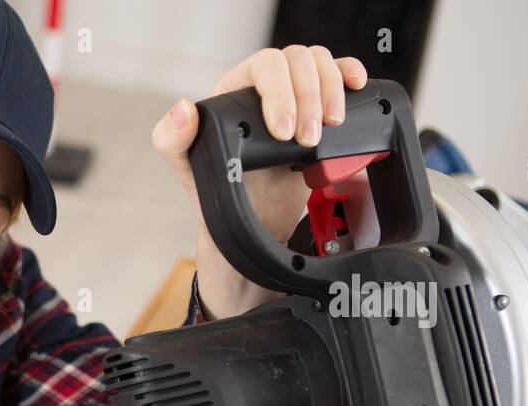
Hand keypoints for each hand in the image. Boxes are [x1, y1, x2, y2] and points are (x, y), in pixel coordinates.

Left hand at [152, 46, 366, 318]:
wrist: (252, 222)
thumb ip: (172, 141)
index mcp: (232, 92)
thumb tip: (183, 109)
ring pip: (321, 63)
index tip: (283, 132)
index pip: (264, 66)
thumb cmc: (219, 194)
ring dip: (331, 92)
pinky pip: (339, 74)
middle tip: (308, 139)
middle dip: (310, 97)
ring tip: (329, 129)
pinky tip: (355, 88)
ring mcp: (294, 95)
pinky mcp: (319, 107)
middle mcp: (264, 87)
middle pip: (298, 60)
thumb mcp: (189, 170)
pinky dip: (351, 75)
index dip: (280, 91)